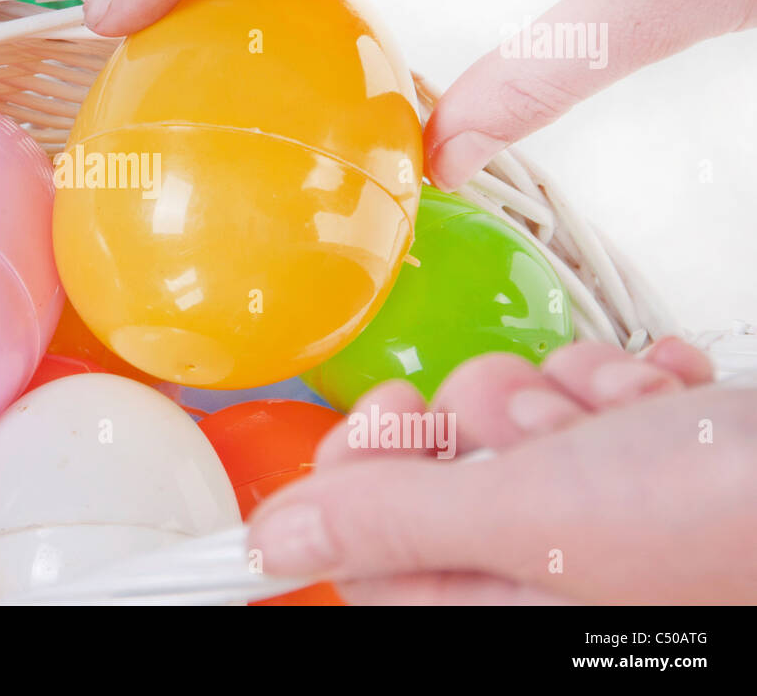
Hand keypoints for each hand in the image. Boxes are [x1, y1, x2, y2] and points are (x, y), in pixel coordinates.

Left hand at [247, 338, 756, 603]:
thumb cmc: (725, 518)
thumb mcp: (529, 521)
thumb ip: (389, 522)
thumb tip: (271, 547)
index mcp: (490, 602)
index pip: (361, 541)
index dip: (361, 466)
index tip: (390, 411)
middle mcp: (535, 561)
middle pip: (434, 460)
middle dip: (488, 416)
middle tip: (547, 430)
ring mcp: (592, 503)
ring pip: (507, 408)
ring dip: (565, 393)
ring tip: (628, 422)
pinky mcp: (640, 451)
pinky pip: (582, 388)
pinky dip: (624, 381)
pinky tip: (670, 403)